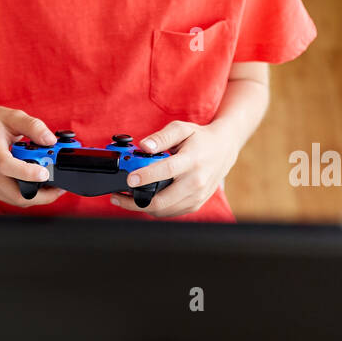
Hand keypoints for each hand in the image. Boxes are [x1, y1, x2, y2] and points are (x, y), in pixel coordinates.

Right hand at [0, 106, 68, 207]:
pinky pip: (12, 198)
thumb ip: (33, 126)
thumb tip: (51, 140)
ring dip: (38, 197)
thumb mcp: (12, 116)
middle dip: (42, 194)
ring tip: (53, 186)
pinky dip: (28, 195)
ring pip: (16, 200)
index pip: (7, 166)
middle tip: (59, 187)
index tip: (45, 173)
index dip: (27, 173)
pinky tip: (39, 185)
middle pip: (15, 193)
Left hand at [110, 120, 240, 217]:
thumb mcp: (181, 128)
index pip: (166, 171)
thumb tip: (144, 146)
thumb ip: (161, 137)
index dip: (146, 177)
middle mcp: (195, 182)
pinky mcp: (195, 204)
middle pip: (162, 200)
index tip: (129, 179)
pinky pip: (170, 212)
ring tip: (125, 199)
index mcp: (191, 160)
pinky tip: (143, 200)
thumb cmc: (200, 138)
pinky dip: (154, 209)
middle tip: (117, 196)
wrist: (224, 150)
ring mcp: (197, 196)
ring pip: (164, 211)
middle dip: (135, 201)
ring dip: (141, 207)